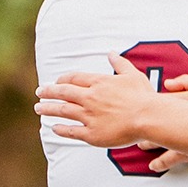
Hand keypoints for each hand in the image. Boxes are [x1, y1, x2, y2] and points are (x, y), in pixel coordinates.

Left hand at [35, 53, 159, 146]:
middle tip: (39, 92)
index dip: (63, 80)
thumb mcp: (132, 75)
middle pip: (63, 93)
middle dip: (49, 92)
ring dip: (48, 109)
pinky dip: (61, 129)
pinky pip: (72, 131)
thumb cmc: (143, 96)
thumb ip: (120, 64)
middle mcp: (90, 98)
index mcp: (99, 83)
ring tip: (38, 108)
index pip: (74, 79)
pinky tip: (53, 128)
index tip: (56, 82)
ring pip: (63, 111)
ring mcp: (89, 116)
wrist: (148, 117)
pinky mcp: (92, 134)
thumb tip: (111, 53)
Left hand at [136, 75, 187, 169]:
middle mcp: (177, 121)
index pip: (154, 101)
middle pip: (150, 121)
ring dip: (146, 141)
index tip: (140, 104)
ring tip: (141, 144)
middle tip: (134, 124)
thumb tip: (167, 84)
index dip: (145, 102)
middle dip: (141, 123)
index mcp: (180, 101)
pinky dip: (161, 162)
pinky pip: (171, 159)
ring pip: (156, 140)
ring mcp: (182, 139)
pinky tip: (153, 165)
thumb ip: (187, 81)